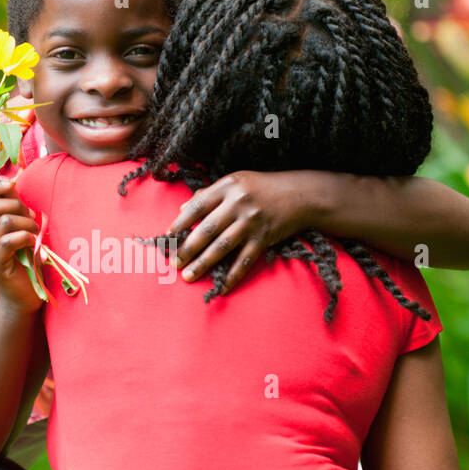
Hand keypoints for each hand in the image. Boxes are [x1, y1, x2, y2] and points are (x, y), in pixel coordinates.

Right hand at [0, 179, 42, 314]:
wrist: (23, 296)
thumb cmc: (23, 260)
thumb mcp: (16, 228)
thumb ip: (11, 208)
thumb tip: (11, 184)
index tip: (12, 186)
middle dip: (16, 205)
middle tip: (31, 218)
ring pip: (3, 222)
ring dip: (26, 222)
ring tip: (35, 232)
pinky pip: (8, 240)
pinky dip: (25, 237)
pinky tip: (33, 244)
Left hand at [165, 169, 318, 292]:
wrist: (301, 194)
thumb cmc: (263, 187)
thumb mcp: (237, 182)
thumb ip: (210, 194)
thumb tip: (182, 208)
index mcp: (228, 186)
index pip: (198, 206)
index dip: (180, 222)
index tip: (167, 237)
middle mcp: (238, 203)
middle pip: (206, 229)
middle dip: (187, 249)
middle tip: (173, 263)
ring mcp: (252, 221)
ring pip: (222, 247)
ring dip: (203, 264)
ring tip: (188, 276)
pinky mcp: (264, 238)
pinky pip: (244, 260)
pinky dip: (233, 276)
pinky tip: (221, 287)